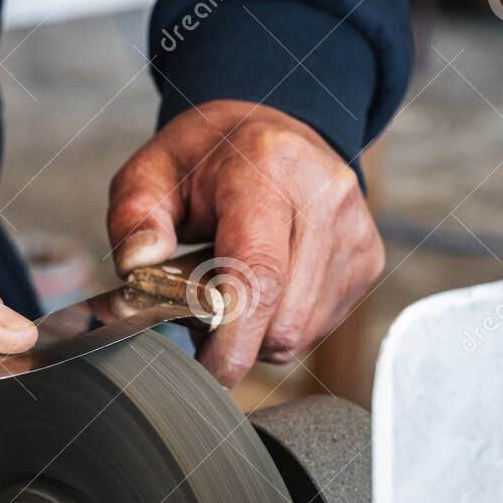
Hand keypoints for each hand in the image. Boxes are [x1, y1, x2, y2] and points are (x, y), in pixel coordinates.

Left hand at [107, 100, 383, 385]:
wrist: (273, 132)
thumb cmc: (207, 160)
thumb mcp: (151, 172)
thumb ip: (134, 217)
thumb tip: (137, 265)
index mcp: (270, 166)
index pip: (260, 272)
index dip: (233, 335)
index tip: (206, 370)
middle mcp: (326, 197)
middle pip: (283, 316)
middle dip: (235, 336)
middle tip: (200, 310)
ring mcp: (355, 231)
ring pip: (300, 330)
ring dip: (257, 332)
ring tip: (233, 287)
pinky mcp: (368, 260)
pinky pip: (317, 326)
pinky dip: (280, 323)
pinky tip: (265, 287)